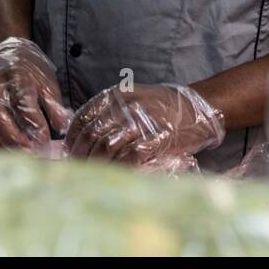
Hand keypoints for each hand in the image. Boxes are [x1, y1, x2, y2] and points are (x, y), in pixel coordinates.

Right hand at [0, 38, 71, 151]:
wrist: (5, 55)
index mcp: (17, 77)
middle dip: (13, 138)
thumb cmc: (29, 74)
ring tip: (15, 154)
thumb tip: (62, 127)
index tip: (44, 138)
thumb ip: (55, 106)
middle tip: (28, 152)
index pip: (23, 101)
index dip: (33, 122)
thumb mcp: (47, 84)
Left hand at [65, 84, 225, 170]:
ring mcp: (143, 121)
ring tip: (95, 172)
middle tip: (80, 167)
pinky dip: (120, 167)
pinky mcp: (158, 138)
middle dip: (82, 154)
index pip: (84, 116)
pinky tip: (118, 172)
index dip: (73, 137)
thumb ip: (110, 111)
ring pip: (108, 146)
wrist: (199, 108)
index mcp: (117, 95)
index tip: (70, 150)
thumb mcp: (133, 98)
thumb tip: (82, 135)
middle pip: (93, 134)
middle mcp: (127, 106)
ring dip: (98, 163)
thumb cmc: (162, 107)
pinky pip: (131, 156)